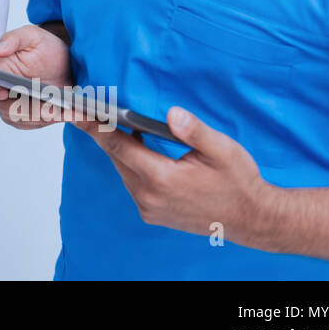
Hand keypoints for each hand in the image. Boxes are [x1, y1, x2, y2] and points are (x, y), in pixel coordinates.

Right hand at [0, 24, 76, 128]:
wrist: (67, 65)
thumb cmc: (46, 48)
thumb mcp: (33, 36)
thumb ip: (14, 38)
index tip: (4, 91)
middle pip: (2, 107)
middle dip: (25, 107)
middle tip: (47, 103)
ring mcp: (11, 106)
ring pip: (19, 118)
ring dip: (40, 113)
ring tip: (60, 107)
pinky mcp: (26, 118)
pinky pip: (33, 124)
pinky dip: (49, 118)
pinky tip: (64, 111)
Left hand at [76, 106, 275, 245]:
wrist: (252, 219)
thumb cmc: (239, 182)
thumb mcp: (222, 150)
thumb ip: (194, 130)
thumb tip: (171, 113)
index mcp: (161, 179)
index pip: (117, 147)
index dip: (94, 127)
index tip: (75, 111)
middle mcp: (149, 196)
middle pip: (116, 157)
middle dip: (103, 133)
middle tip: (92, 110)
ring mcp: (149, 208)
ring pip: (123, 170)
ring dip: (121, 149)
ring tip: (119, 125)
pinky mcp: (153, 214)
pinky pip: (133, 183)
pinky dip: (132, 165)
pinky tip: (141, 149)